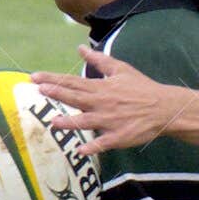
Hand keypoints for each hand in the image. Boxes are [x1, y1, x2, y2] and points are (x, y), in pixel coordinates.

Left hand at [32, 49, 170, 154]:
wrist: (164, 108)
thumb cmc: (141, 88)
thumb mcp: (120, 69)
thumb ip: (98, 60)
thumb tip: (81, 48)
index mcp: (101, 87)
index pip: (72, 82)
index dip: (53, 79)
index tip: (35, 77)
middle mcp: (102, 103)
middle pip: (75, 98)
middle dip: (56, 93)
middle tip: (38, 90)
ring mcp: (110, 121)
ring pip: (86, 121)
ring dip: (70, 122)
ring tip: (54, 122)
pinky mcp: (119, 137)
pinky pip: (103, 143)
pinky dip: (92, 147)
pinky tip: (80, 151)